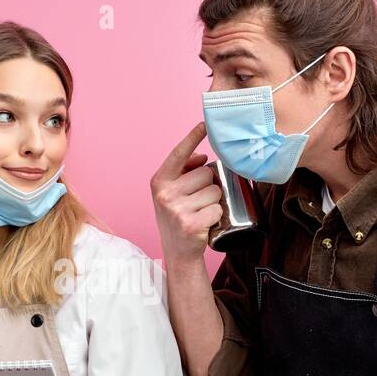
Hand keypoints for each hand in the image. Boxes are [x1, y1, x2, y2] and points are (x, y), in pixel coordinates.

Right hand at [150, 121, 222, 263]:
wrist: (177, 251)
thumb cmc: (179, 217)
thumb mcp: (173, 193)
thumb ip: (184, 172)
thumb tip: (203, 156)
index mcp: (159, 181)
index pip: (179, 154)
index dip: (193, 137)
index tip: (204, 123)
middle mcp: (164, 193)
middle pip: (206, 174)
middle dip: (210, 186)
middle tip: (198, 202)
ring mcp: (176, 209)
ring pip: (215, 191)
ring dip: (215, 202)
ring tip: (201, 213)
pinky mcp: (189, 224)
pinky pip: (217, 209)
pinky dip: (217, 216)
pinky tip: (205, 224)